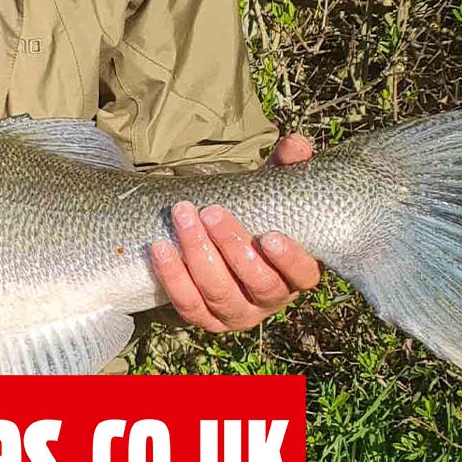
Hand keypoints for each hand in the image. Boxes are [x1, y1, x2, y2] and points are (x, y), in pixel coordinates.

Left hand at [149, 134, 321, 332]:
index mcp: (297, 273)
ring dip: (198, 255)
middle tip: (210, 212)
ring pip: (219, 293)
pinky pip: (187, 305)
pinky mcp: (205, 318)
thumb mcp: (271, 192)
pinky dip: (172, 277)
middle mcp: (270, 300)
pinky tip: (159, 248)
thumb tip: (294, 143)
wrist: (218, 241)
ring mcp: (237, 314)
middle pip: (256, 282)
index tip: (269, 234)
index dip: (288, 259)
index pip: (302, 274)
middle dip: (231, 246)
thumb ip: (287, 168)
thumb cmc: (256, 217)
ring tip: (183, 218)